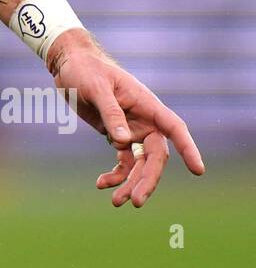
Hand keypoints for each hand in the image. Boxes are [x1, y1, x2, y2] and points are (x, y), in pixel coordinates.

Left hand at [47, 29, 204, 207]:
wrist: (69, 65)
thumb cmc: (86, 70)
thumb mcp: (96, 88)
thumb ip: (111, 113)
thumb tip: (123, 142)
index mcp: (146, 104)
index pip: (174, 128)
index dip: (187, 149)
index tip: (198, 170)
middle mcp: (144, 120)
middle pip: (156, 156)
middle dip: (149, 180)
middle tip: (137, 202)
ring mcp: (131, 130)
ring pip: (140, 164)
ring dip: (131, 183)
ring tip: (117, 202)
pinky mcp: (116, 136)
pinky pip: (123, 162)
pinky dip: (115, 175)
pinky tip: (102, 184)